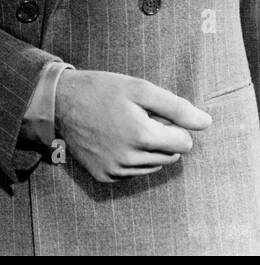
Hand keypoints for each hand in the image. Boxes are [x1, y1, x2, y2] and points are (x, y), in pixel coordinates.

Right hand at [55, 69, 211, 182]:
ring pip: (153, 166)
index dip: (172, 125)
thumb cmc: (100, 90)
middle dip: (160, 138)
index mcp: (142, 135)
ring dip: (146, 150)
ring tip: (122, 128)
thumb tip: (206, 123)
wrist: (57, 103)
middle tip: (134, 118)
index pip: (185, 142)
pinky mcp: (104, 176)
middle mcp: (130, 158)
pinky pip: (133, 173)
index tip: (152, 113)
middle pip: (171, 156)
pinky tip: (112, 141)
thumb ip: (176, 107)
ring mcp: (116, 170)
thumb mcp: (138, 88)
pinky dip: (129, 159)